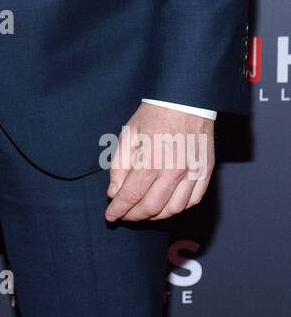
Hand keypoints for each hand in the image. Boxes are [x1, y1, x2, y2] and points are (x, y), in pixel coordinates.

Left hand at [105, 102, 214, 221]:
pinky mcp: (206, 171)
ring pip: (173, 209)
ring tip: (144, 213)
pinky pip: (193, 200)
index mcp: (150, 161)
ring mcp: (192, 173)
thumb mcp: (128, 134)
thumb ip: (119, 166)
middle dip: (133, 216)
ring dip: (155, 216)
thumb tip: (114, 193)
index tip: (110, 215)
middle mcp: (173, 171)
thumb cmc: (154, 115)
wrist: (186, 99)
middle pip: (151, 208)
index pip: (131, 196)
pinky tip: (166, 205)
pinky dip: (178, 209)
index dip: (118, 210)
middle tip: (124, 215)